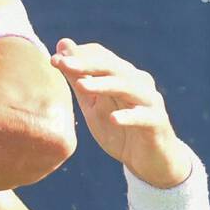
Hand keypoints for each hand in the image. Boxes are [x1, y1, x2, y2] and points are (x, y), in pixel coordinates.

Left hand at [50, 39, 192, 186]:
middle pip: (113, 67)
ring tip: (81, 86)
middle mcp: (138, 82)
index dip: (78, 55)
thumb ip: (78, 80)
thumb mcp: (93, 105)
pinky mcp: (157, 122)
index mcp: (123, 75)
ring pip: (127, 87)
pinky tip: (114, 119)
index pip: (101, 56)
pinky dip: (129, 117)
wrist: (150, 160)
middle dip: (87, 64)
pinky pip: (143, 117)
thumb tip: (60, 48)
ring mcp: (149, 101)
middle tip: (64, 63)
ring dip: (104, 85)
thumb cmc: (119, 129)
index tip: (53, 58)